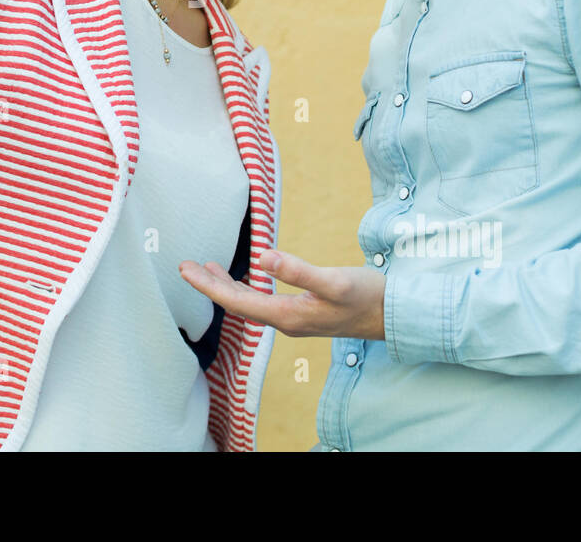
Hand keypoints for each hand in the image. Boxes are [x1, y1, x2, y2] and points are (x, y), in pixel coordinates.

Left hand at [178, 249, 385, 339]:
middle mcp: (286, 322)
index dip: (209, 286)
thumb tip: (262, 257)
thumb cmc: (366, 296)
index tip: (185, 270)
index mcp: (287, 316)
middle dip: (211, 286)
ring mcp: (296, 319)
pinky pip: (265, 302)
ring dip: (228, 287)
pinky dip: (249, 288)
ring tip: (208, 268)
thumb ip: (298, 270)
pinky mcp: (305, 313)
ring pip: (251, 304)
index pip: (237, 301)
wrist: (395, 315)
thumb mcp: (333, 280)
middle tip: (185, 267)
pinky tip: (247, 278)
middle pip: (238, 305)